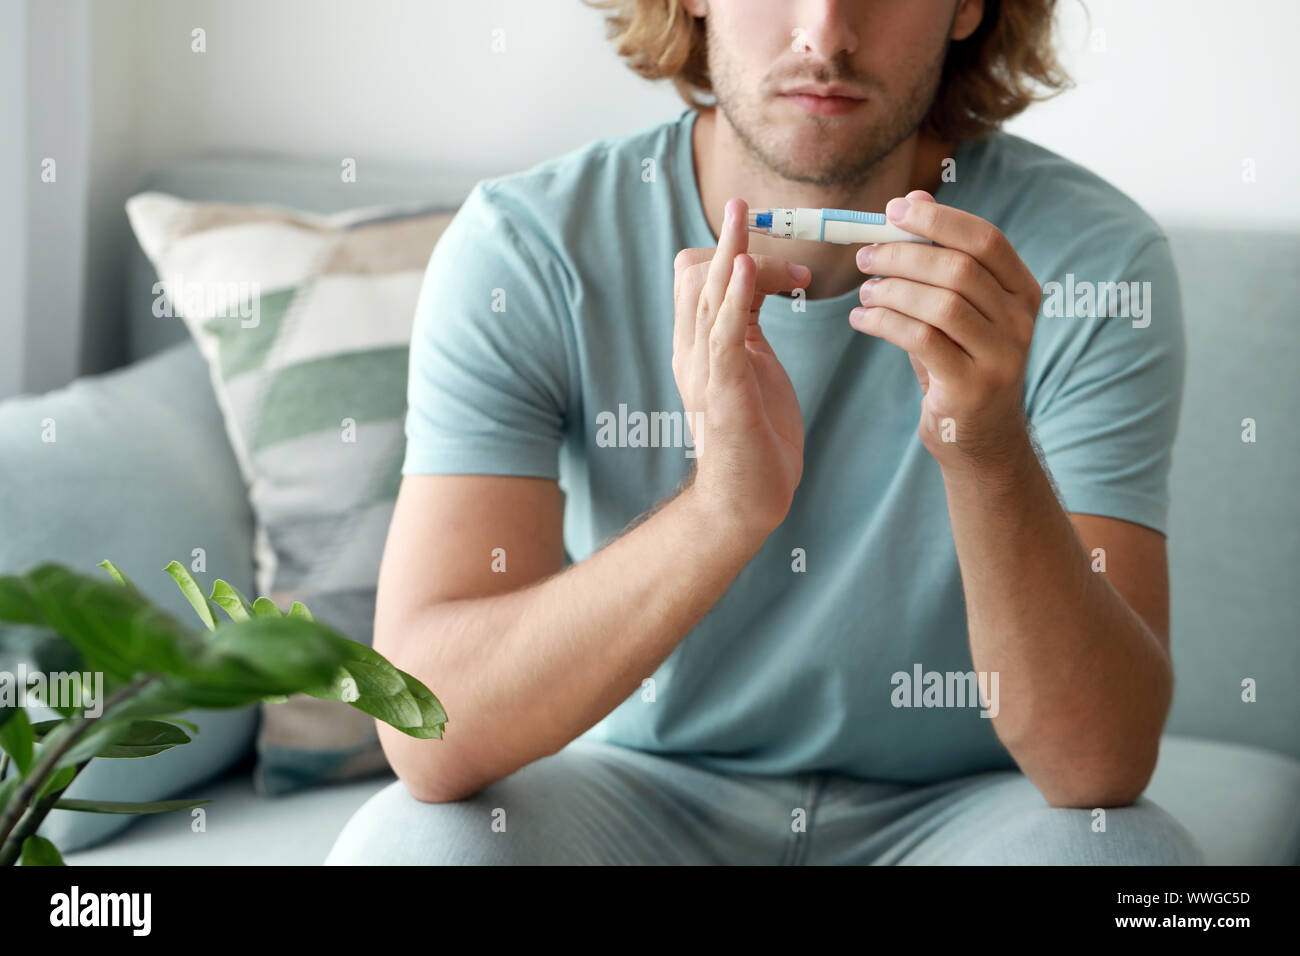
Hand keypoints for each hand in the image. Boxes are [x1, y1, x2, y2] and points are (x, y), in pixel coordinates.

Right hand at [673, 197, 809, 537]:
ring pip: (704, 292)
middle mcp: (692, 351)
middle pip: (693, 273)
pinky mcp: (723, 391)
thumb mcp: (752, 368)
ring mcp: (703, 370)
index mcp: (699, 345)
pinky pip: (721, 333)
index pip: (697, 277)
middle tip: (791, 261)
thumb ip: (747, 328)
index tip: (792, 270)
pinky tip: (747, 267)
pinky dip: (733, 297)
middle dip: (734, 243)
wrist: (748, 500)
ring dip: (732, 251)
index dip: (736, 253)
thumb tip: (758, 285)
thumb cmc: (756, 438)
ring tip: (746, 215)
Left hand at [850, 190, 1041, 472]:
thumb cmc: (959, 364)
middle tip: (864, 256)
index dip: (938, 219)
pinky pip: (922, 340)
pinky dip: (884, 323)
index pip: (986, 240)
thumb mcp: (953, 308)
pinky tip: (862, 320)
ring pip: (940, 304)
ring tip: (864, 291)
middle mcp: (1021, 321)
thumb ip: (937, 257)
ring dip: (892, 290)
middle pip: (959, 269)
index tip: (893, 210)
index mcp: (1022, 292)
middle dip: (903, 256)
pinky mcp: (973, 387)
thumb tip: (913, 197)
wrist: (978, 439)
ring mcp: (1002, 356)